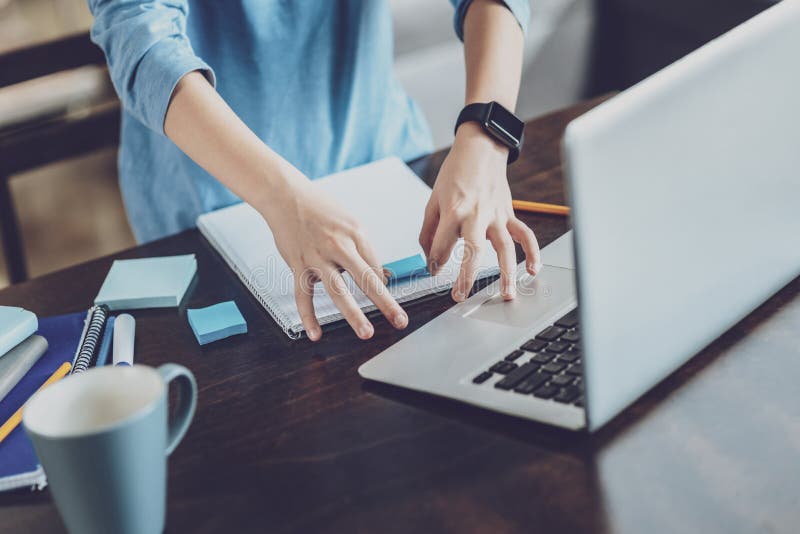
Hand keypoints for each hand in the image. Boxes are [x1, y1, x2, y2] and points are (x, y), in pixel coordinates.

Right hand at [258, 171, 407, 340]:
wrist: (286, 196)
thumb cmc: (320, 209)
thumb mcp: (350, 223)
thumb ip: (362, 250)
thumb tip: (378, 275)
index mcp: (356, 235)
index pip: (376, 267)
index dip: (384, 286)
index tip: (388, 300)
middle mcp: (338, 246)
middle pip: (366, 279)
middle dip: (385, 302)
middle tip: (399, 320)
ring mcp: (317, 257)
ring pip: (337, 290)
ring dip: (353, 313)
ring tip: (366, 333)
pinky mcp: (298, 264)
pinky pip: (303, 295)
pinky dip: (308, 316)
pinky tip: (315, 334)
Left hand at [419, 122, 540, 301]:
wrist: (480, 149)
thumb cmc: (456, 173)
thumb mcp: (433, 200)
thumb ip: (428, 230)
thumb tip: (428, 255)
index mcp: (453, 211)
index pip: (442, 246)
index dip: (435, 262)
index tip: (433, 271)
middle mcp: (476, 215)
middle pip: (473, 252)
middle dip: (467, 277)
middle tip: (460, 296)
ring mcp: (496, 216)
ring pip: (505, 248)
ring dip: (507, 273)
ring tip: (507, 294)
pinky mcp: (509, 214)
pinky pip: (524, 235)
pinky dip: (532, 252)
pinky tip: (533, 270)